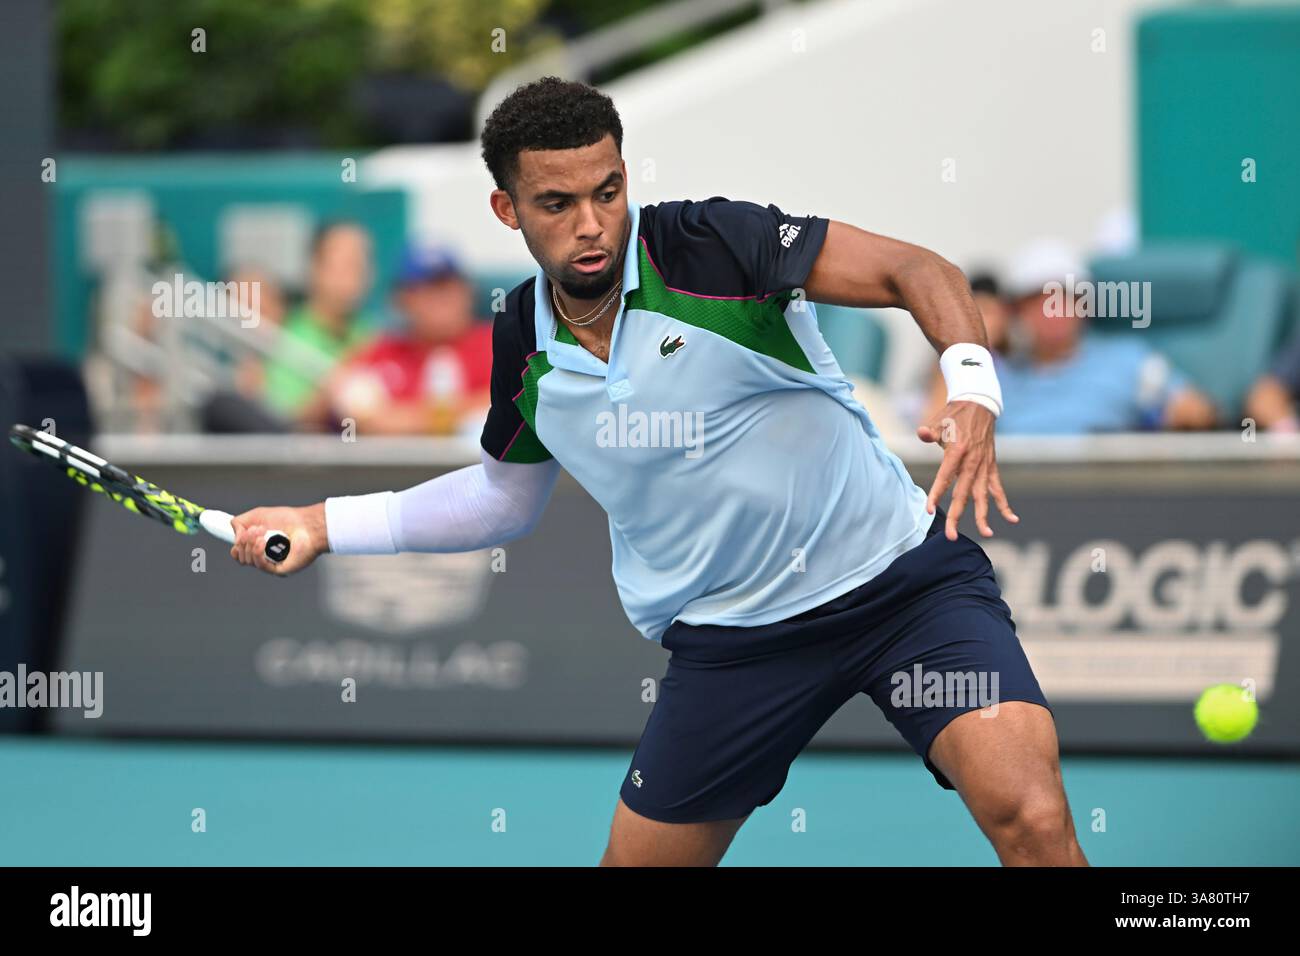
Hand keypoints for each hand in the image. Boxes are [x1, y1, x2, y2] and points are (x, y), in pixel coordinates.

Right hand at [229, 502, 328, 575]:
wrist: (306, 524)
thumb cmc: (287, 519)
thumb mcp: (257, 515)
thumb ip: (239, 522)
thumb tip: (235, 538)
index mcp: (258, 546)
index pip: (239, 554)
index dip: (236, 546)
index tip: (241, 535)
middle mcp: (264, 557)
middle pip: (241, 557)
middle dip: (245, 540)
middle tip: (259, 529)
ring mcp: (272, 564)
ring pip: (249, 561)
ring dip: (251, 544)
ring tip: (264, 532)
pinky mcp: (280, 570)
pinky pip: (261, 566)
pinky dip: (258, 553)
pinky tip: (263, 543)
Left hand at [916, 401, 1018, 540]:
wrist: (979, 405)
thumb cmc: (954, 414)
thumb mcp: (939, 421)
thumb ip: (929, 432)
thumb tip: (921, 434)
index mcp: (957, 452)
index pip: (945, 478)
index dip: (936, 495)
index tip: (929, 511)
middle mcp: (972, 462)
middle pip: (964, 494)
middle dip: (957, 516)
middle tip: (951, 536)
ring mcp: (984, 466)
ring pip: (983, 496)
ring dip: (984, 515)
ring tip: (986, 534)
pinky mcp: (991, 467)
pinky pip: (998, 488)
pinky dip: (1004, 503)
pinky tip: (1012, 519)